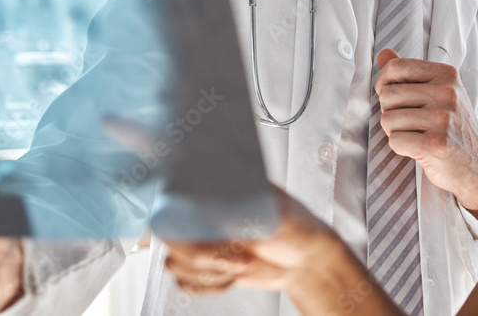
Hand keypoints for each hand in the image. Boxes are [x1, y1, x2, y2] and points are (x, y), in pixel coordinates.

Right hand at [167, 188, 399, 315]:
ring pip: (176, 263)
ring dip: (209, 273)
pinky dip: (208, 286)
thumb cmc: (296, 227)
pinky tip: (230, 278)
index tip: (212, 240)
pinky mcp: (207, 265)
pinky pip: (186, 282)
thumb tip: (220, 215)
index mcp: (219, 190)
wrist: (305, 260)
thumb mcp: (275, 214)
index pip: (177, 200)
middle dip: (203, 258)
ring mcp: (204, 239)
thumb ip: (246, 214)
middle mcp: (206, 213)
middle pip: (172, 238)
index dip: (185, 226)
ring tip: (240, 265)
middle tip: (236, 259)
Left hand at [374, 49, 477, 229]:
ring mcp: (443, 119)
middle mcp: (447, 93)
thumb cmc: (454, 127)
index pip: (396, 67)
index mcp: (447, 75)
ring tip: (416, 135)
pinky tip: (418, 148)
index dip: (383, 82)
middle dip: (390, 111)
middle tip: (410, 121)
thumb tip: (384, 54)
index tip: (391, 95)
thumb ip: (410, 73)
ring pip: (388, 119)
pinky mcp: (435, 145)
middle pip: (388, 94)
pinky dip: (401, 147)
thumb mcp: (439, 92)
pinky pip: (395, 141)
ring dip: (395, 131)